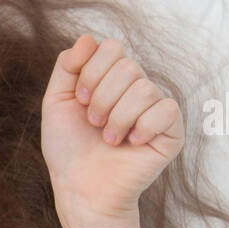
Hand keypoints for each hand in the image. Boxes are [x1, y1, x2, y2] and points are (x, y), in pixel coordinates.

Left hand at [41, 35, 184, 218]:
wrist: (80, 188)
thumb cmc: (68, 148)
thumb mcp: (56, 100)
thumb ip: (68, 65)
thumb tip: (89, 39)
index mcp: (111, 77)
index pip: (112, 47)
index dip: (92, 73)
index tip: (80, 101)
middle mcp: (136, 87)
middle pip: (128, 66)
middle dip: (102, 98)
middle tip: (94, 124)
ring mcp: (155, 108)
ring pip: (144, 89)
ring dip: (118, 118)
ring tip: (109, 139)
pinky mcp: (172, 131)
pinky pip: (166, 109)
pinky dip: (143, 128)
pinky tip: (132, 144)